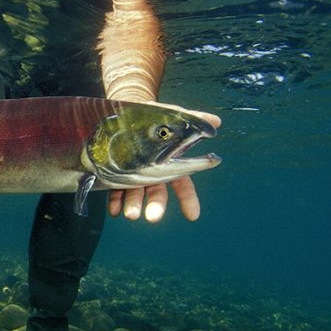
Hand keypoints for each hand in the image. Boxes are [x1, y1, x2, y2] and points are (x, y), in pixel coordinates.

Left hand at [108, 101, 221, 221]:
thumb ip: (194, 120)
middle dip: (156, 206)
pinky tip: (114, 210)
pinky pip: (115, 191)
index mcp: (170, 165)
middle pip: (157, 193)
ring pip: (136, 194)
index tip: (192, 215)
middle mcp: (153, 174)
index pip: (183, 186)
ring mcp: (134, 176)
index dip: (188, 200)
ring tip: (130, 214)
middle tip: (153, 217)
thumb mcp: (173, 115)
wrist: (126, 113)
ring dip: (133, 205)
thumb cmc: (154, 117)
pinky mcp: (116, 175)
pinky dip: (115, 201)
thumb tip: (216, 122)